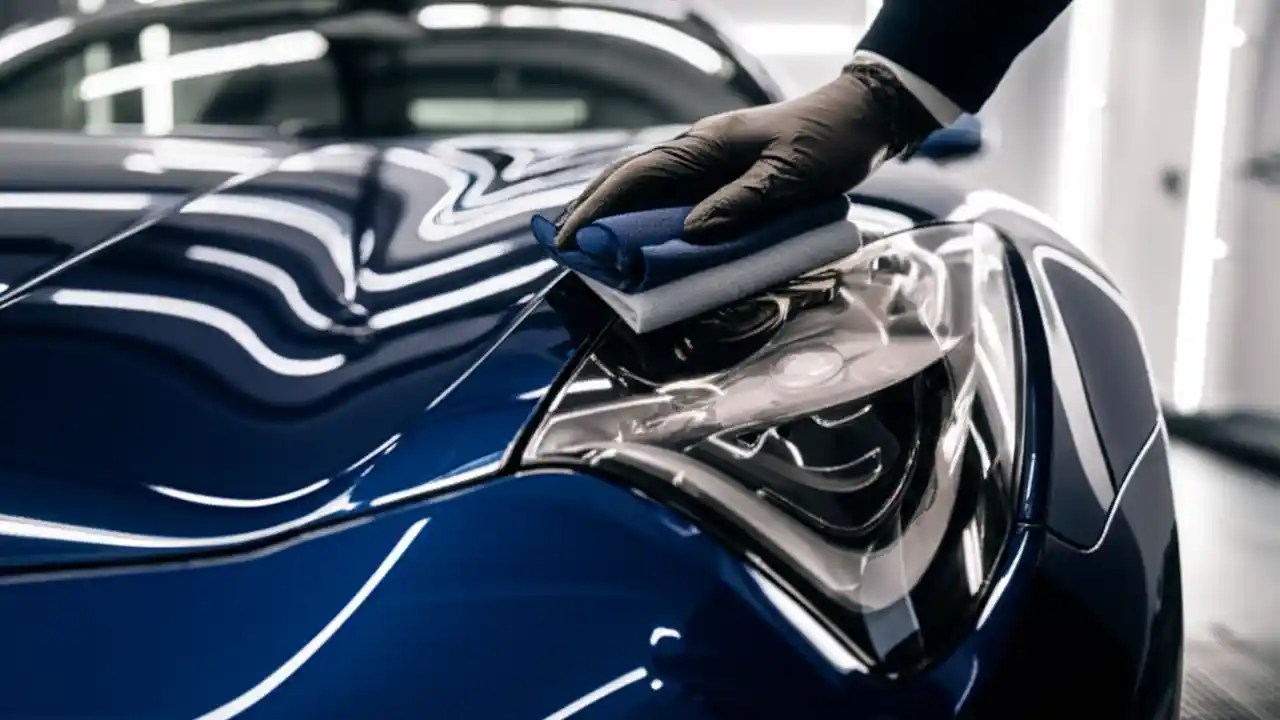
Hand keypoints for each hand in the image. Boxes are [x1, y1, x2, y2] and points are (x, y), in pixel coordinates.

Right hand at [555, 63, 938, 247]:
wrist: (862, 120)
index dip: (600, 207)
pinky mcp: (722, 177)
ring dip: (613, 214)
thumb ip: (741, 202)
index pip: (638, 176)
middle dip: (592, 209)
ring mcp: (708, 162)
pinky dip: (645, 216)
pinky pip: (672, 197)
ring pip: (646, 188)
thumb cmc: (829, 143)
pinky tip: (634, 236)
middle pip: (630, 179)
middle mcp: (699, 151)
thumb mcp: (789, 175)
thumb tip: (692, 231)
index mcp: (707, 145)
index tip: (571, 236)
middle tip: (562, 245)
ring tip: (584, 244)